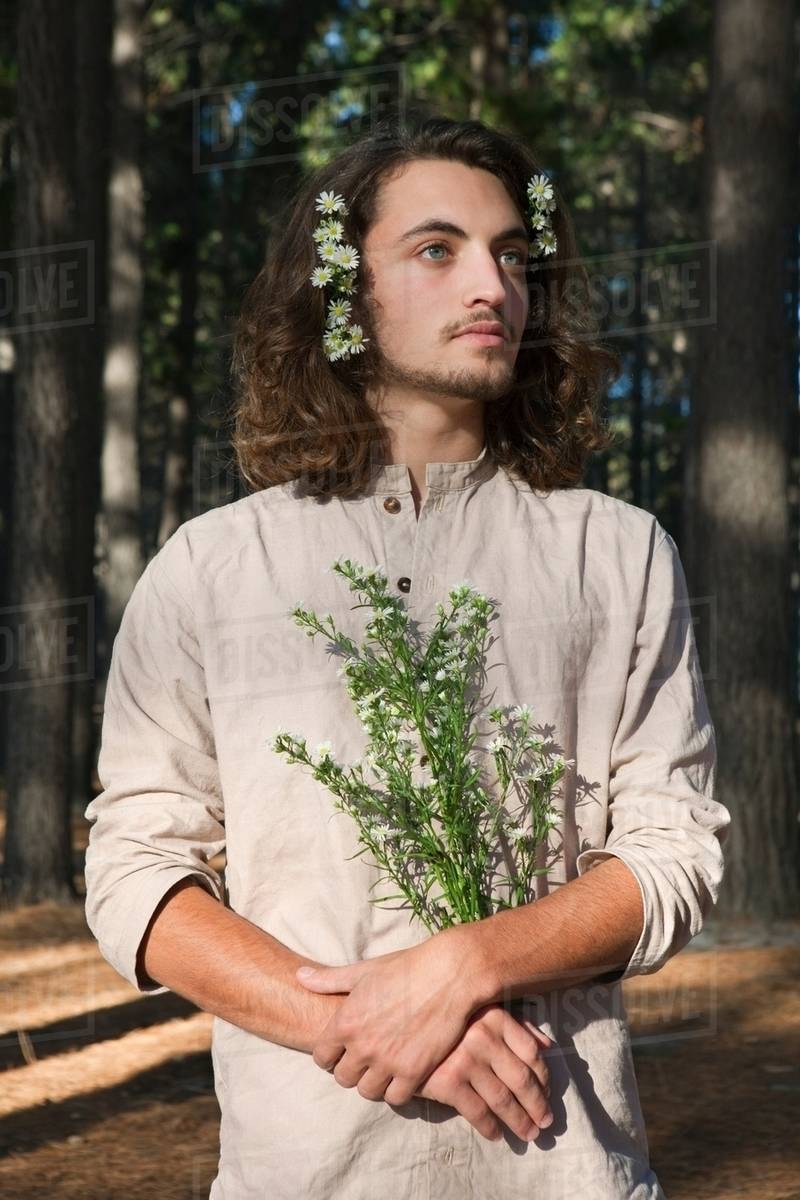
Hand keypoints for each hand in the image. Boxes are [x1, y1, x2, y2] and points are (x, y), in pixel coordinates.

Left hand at [295, 931, 474, 1106]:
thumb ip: (329, 980)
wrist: (448, 974)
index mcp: (345, 1022)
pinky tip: (404, 1074)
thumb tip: (300, 977)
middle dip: (351, 1070)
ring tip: (384, 1069)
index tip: (343, 1049)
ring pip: (367, 1092)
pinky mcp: (414, 1072)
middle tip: (365, 1060)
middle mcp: (362, 1046)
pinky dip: (397, 1090)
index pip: (321, 1058)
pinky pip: (395, 1098)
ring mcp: (388, 1062)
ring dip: (374, 1082)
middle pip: (343, 1078)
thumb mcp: (364, 971)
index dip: (330, 1055)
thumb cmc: (405, 968)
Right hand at [414, 1003, 554, 1142]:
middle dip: (538, 1105)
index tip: (548, 1093)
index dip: (544, 1078)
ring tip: (529, 1133)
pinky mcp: (448, 1082)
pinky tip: (497, 1134)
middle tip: (546, 1121)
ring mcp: (465, 1060)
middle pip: (522, 1079)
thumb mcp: (482, 1013)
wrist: (400, 1032)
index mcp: (495, 1017)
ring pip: (503, 1100)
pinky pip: (478, 1112)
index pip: (531, 1053)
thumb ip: (516, 1025)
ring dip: (520, 1122)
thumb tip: (547, 1045)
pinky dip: (491, 1127)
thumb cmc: (447, 1023)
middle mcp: (483, 1037)